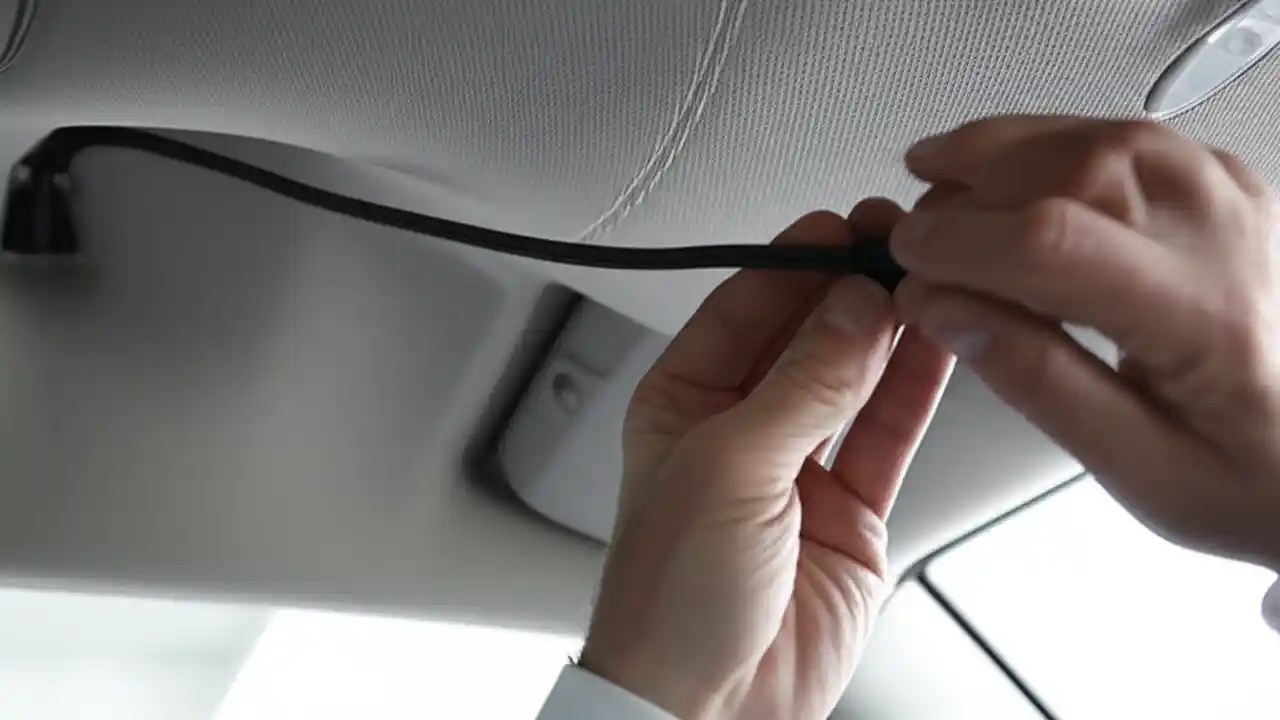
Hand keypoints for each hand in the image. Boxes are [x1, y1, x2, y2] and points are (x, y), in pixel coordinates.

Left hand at [579, 203, 952, 719]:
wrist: (710, 707)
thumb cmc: (672, 601)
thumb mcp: (730, 469)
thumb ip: (801, 385)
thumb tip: (852, 309)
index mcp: (683, 402)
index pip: (746, 307)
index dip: (797, 263)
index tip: (846, 228)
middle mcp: (741, 427)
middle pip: (806, 336)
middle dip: (850, 290)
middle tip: (902, 247)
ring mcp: (800, 469)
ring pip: (855, 378)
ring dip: (891, 331)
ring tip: (933, 281)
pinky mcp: (850, 511)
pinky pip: (888, 434)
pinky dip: (915, 390)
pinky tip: (939, 345)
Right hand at [891, 116, 1279, 568]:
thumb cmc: (1253, 470)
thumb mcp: (1139, 469)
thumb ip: (1037, 384)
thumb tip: (945, 312)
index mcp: (1207, 317)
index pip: (1055, 245)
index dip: (960, 244)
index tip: (906, 264)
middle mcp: (1225, 235)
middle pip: (1069, 171)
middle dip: (968, 197)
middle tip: (914, 241)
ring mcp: (1226, 196)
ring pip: (1086, 138)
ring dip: (992, 157)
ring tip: (937, 192)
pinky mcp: (1214, 181)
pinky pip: (1113, 135)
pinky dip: (1038, 146)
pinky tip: (998, 175)